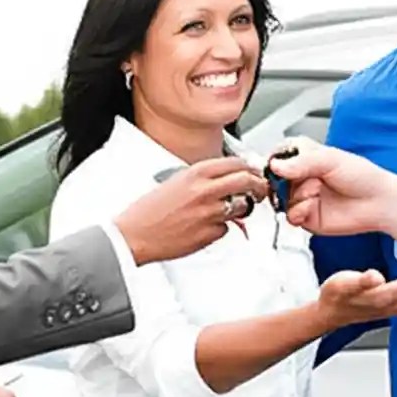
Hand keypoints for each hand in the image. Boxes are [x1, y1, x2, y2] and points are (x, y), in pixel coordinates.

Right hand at [115, 156, 268, 264]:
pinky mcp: (210, 234)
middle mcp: (205, 191)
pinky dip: (222, 227)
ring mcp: (210, 213)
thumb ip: (201, 180)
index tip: (253, 171)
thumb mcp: (175, 182)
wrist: (134, 234)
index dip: (249, 167)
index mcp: (196, 173)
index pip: (235, 163)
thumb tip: (223, 180)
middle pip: (247, 181)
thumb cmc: (149, 210)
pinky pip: (227, 228)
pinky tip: (207, 226)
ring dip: (243, 208)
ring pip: (243, 206)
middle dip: (259, 185)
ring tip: (235, 210)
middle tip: (261, 189)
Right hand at [268, 137, 396, 241]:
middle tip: (293, 180)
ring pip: (280, 198)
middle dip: (281, 182)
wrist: (379, 203)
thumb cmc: (362, 177)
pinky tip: (312, 206)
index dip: (273, 161)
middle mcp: (301, 178)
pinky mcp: (306, 217)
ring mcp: (302, 198)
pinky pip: (290, 215)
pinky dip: (298, 211)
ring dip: (296, 195)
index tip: (275, 165)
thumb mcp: (330, 159)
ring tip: (315, 192)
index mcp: (305, 157)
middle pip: (274, 179)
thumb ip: (301, 162)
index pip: (277, 155)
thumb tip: (275, 165)